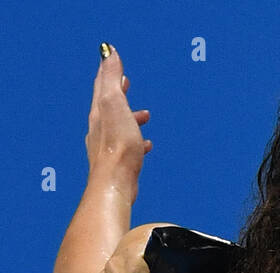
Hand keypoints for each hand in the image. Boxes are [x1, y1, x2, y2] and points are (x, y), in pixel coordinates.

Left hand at [85, 46, 151, 193]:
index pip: (102, 85)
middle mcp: (99, 127)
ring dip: (131, 116)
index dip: (108, 71)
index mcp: (99, 111)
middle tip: (126, 81)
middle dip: (118, 92)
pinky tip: (146, 145)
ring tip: (145, 115)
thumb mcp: (115, 103)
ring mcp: (107, 145)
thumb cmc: (118, 144)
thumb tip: (107, 51)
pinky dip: (136, 139)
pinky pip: (127, 145)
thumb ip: (111, 78)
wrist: (115, 181)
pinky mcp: (117, 162)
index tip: (112, 58)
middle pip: (108, 104)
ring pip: (119, 125)